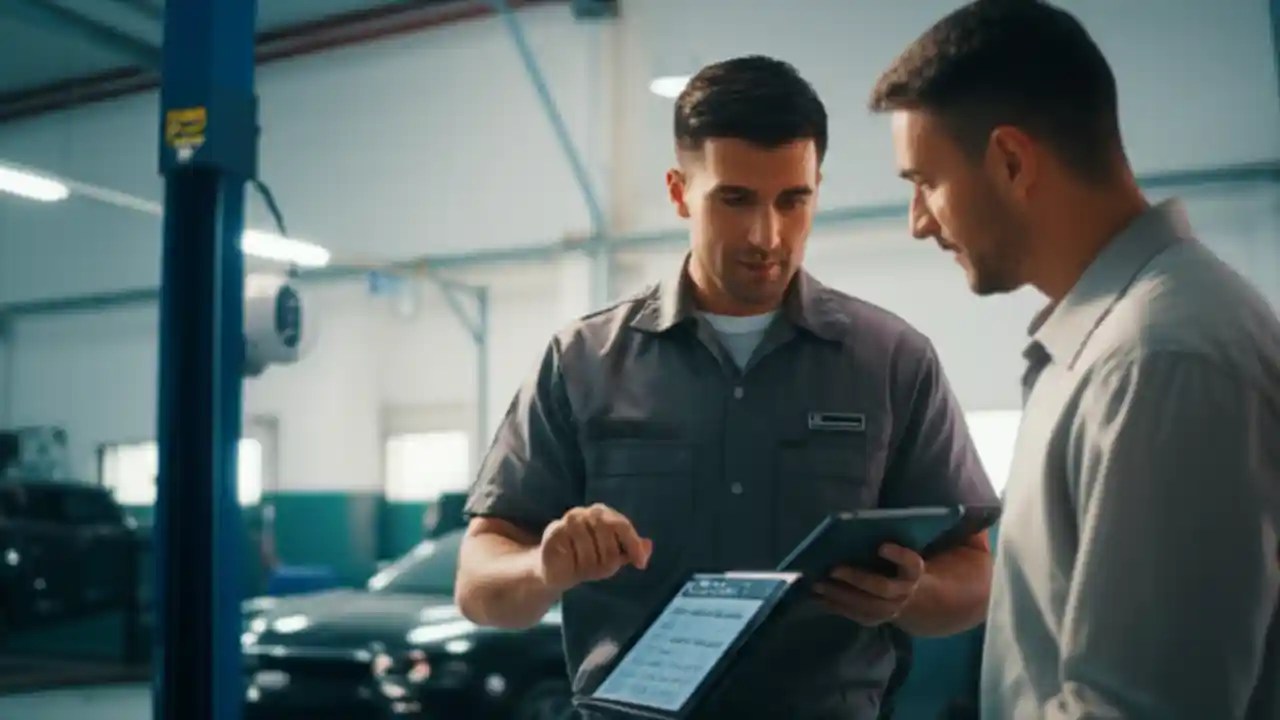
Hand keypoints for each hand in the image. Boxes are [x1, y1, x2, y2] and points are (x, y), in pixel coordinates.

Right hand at [538, 503, 652, 592]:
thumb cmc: (588, 560)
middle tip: (602, 570)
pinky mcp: (553, 532)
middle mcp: (586, 512)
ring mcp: (568, 520)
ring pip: (589, 546)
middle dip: (609, 557)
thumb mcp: (613, 558)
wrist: (557, 571)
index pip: (622, 525)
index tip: (640, 564)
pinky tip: (572, 566)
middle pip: (607, 534)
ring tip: (585, 569)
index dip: (633, 544)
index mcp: (602, 513)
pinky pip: (571, 551)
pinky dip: (575, 564)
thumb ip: (631, 551)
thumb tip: (648, 545)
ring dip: (590, 564)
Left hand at [814, 543, 924, 626]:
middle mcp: (903, 592)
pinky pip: (853, 614)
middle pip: (882, 587)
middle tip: (833, 569)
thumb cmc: (896, 564)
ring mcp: (889, 609)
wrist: (909, 596)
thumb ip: (887, 541)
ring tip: (818, 585)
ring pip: (865, 605)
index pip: (910, 563)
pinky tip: (816, 597)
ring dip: (839, 595)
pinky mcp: (873, 619)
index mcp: (913, 571)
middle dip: (857, 579)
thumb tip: (858, 526)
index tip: (881, 546)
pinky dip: (833, 605)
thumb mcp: (899, 552)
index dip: (898, 555)